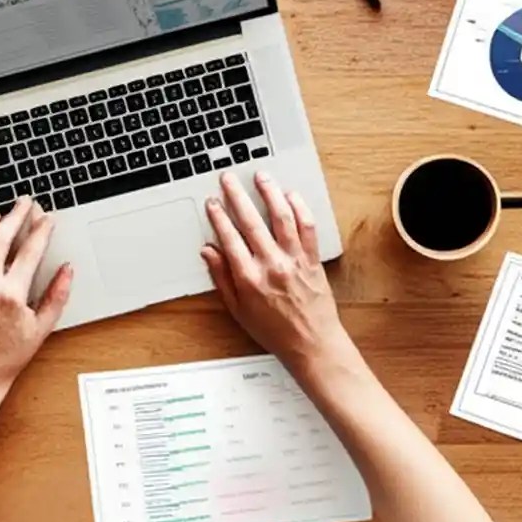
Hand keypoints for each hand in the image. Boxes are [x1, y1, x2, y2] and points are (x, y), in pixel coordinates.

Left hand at [0, 197, 72, 395]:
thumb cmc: (8, 356)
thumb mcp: (42, 328)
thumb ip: (57, 295)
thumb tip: (67, 270)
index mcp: (10, 296)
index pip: (29, 252)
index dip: (41, 230)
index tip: (48, 219)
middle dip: (15, 215)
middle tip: (25, 203)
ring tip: (1, 211)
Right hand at [202, 171, 349, 373]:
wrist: (312, 344)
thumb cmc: (275, 331)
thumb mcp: (238, 310)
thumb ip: (222, 278)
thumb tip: (209, 252)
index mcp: (249, 279)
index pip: (229, 238)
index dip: (218, 217)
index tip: (212, 203)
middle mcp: (272, 265)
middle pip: (251, 221)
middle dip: (237, 196)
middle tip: (229, 179)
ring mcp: (294, 260)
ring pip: (281, 217)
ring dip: (269, 193)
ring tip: (261, 177)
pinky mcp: (312, 259)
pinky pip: (307, 227)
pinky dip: (300, 208)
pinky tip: (291, 196)